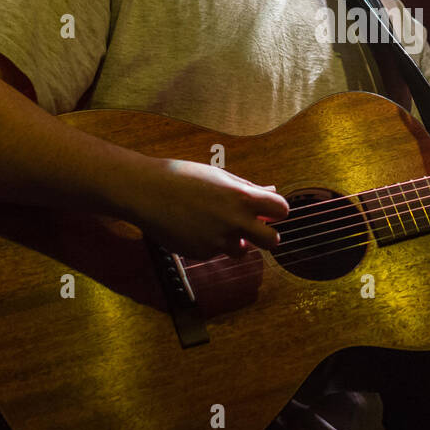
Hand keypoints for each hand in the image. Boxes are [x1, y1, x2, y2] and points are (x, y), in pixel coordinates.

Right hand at [121, 158, 288, 258]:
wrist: (147, 192)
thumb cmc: (183, 177)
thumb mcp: (219, 177)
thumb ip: (247, 188)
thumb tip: (271, 191)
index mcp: (241, 197)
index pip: (281, 210)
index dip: (278, 211)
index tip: (270, 211)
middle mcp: (234, 222)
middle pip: (273, 241)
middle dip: (269, 237)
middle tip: (257, 230)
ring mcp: (218, 240)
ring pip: (241, 251)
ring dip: (235, 242)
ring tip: (213, 224)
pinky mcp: (201, 253)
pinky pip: (215, 252)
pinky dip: (209, 243)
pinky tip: (193, 227)